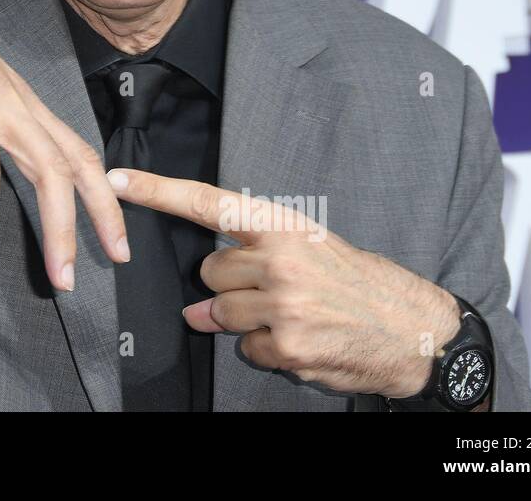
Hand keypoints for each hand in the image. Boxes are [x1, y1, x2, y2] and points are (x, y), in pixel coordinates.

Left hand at [106, 170, 459, 396]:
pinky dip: (265, 350)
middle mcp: (279, 259)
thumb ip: (250, 262)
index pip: (207, 203)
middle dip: (230, 286)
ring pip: (220, 312)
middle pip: (209, 272)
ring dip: (245, 320)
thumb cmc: (357, 283)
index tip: (116, 179)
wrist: (414, 329)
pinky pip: (246, 348)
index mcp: (282, 225)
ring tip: (293, 314)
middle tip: (277, 290)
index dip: (156, 192)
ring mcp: (282, 303)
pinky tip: (301, 340)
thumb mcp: (310, 249)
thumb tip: (194, 309)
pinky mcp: (286, 345)